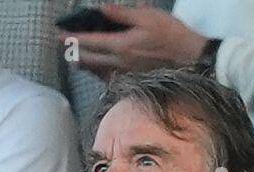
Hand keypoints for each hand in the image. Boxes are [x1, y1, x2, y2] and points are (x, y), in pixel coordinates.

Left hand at [59, 5, 208, 78]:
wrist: (193, 58)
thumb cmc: (172, 35)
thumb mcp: (148, 17)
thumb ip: (122, 14)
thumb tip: (101, 8)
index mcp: (122, 46)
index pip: (91, 42)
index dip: (73, 38)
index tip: (60, 36)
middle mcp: (122, 63)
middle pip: (91, 59)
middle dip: (76, 53)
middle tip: (64, 49)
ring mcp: (129, 74)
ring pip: (101, 72)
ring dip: (87, 66)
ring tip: (77, 61)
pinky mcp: (138, 80)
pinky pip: (114, 79)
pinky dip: (103, 75)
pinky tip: (101, 73)